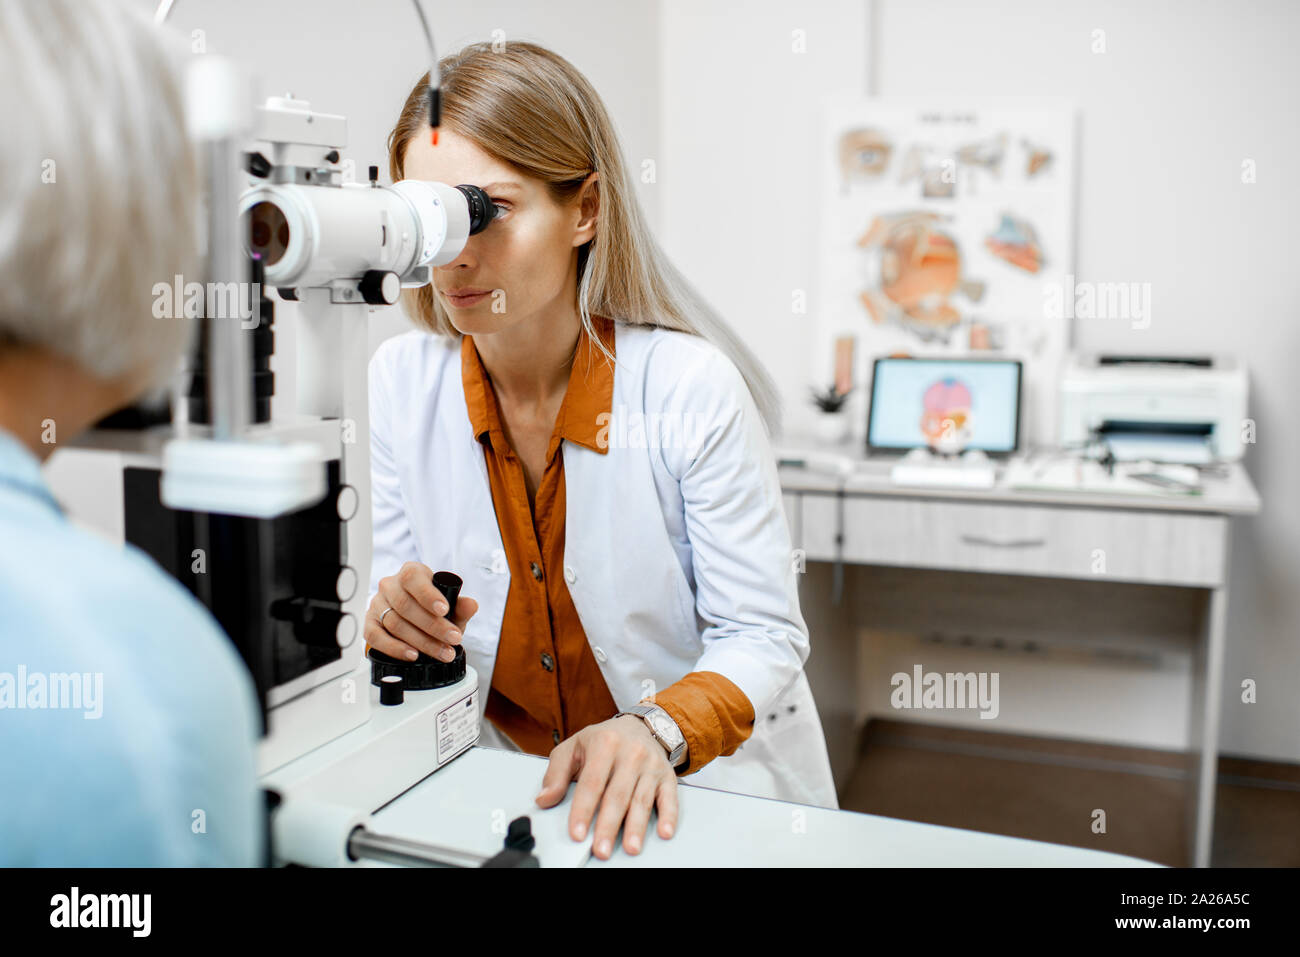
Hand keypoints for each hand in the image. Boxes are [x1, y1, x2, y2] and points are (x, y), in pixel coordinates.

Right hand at [365, 562, 478, 661]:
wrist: (418, 622)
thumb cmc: (434, 610)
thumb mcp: (451, 607)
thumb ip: (461, 606)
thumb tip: (471, 605)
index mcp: (411, 573)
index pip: (413, 578)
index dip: (428, 594)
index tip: (444, 610)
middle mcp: (390, 585)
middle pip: (405, 605)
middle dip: (433, 626)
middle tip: (453, 639)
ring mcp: (377, 604)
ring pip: (394, 623)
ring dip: (421, 641)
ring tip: (442, 652)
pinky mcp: (369, 624)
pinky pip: (375, 637)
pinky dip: (394, 648)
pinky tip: (412, 655)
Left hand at [535, 714, 678, 859]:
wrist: (640, 725)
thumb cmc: (604, 739)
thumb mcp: (573, 747)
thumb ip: (556, 773)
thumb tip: (544, 799)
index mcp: (604, 743)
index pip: (592, 782)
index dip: (583, 810)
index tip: (577, 832)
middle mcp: (631, 753)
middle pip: (618, 795)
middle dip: (609, 825)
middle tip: (601, 849)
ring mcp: (651, 765)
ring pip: (642, 799)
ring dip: (636, 826)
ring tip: (630, 848)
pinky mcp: (667, 776)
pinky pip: (669, 797)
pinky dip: (669, 816)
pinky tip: (664, 832)